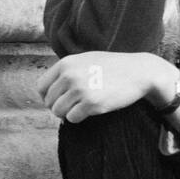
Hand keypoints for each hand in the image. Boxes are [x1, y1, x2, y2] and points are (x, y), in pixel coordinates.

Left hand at [36, 51, 162, 122]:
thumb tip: (48, 91)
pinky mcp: (92, 104)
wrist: (138, 72)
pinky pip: (73, 118)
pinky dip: (78, 118)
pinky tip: (89, 111)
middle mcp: (70, 76)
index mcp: (66, 64)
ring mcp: (80, 90)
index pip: (41, 86)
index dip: (47, 97)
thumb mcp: (86, 60)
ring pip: (58, 111)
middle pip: (49, 101)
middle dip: (58, 107)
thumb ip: (67, 70)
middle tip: (72, 106)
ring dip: (67, 114)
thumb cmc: (112, 67)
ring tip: (79, 109)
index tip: (58, 100)